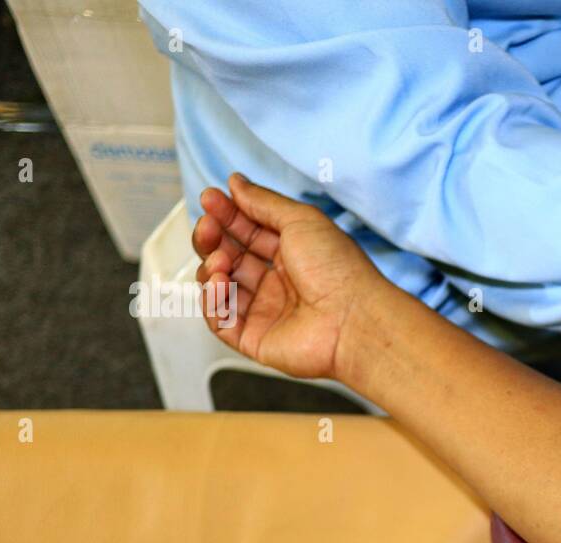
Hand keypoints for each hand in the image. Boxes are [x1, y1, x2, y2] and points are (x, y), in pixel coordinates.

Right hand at [193, 173, 386, 379]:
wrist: (353, 319)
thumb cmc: (339, 270)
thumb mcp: (301, 221)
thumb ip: (264, 202)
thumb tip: (237, 183)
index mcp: (293, 254)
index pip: (248, 232)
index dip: (227, 215)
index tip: (210, 198)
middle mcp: (279, 283)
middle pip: (230, 258)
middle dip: (212, 239)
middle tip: (207, 226)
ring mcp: (267, 312)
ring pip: (221, 288)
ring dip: (211, 268)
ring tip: (220, 259)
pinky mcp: (257, 340)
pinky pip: (221, 322)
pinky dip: (212, 301)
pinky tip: (219, 283)